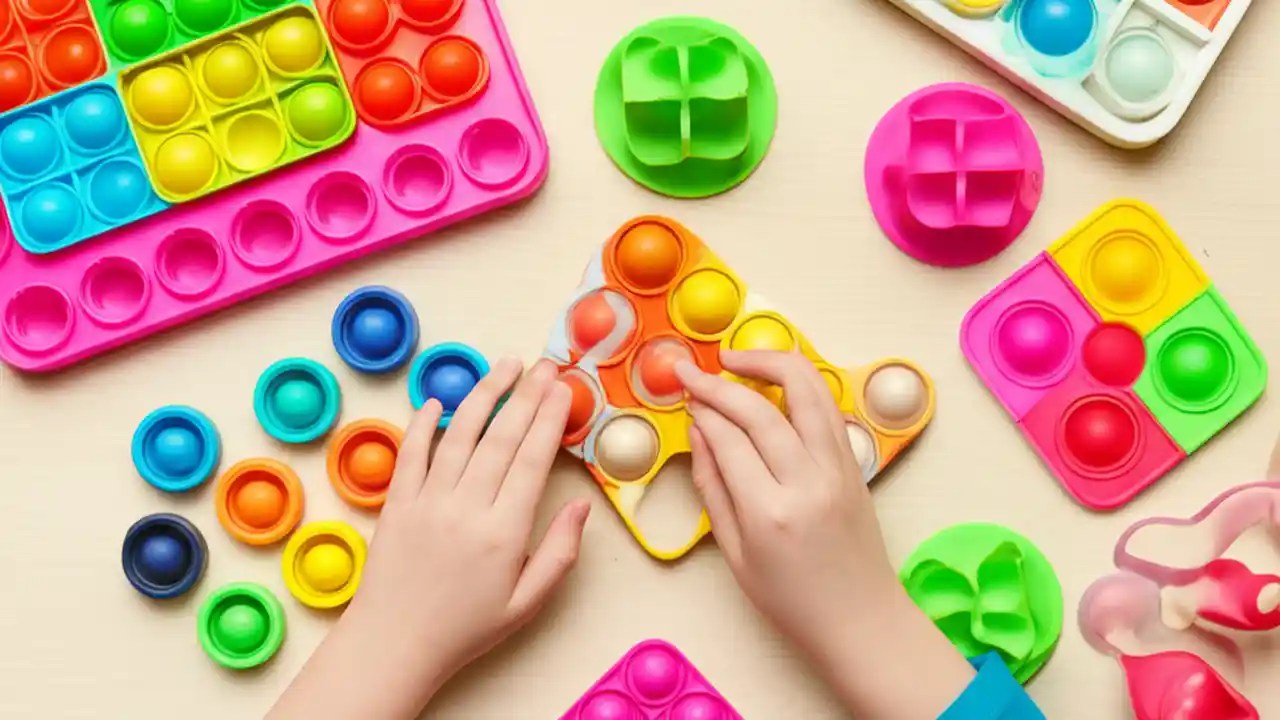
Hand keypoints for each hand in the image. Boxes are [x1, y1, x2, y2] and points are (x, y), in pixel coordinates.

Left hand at [268, 358, 589, 719]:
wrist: (395, 645)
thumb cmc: (466, 628)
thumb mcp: (527, 603)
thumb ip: (560, 553)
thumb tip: (581, 506)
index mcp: (503, 532)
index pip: (531, 460)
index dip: (548, 419)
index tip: (562, 390)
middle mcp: (465, 508)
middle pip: (500, 438)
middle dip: (526, 395)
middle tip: (545, 366)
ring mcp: (427, 501)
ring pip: (459, 434)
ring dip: (483, 394)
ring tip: (505, 366)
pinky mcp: (397, 503)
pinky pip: (411, 453)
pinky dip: (423, 423)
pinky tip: (438, 400)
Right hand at [675, 350, 971, 718]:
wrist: (861, 620)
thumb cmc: (791, 600)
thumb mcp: (734, 554)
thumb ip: (713, 487)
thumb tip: (698, 430)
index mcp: (770, 513)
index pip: (729, 439)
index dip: (703, 409)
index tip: (684, 394)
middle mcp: (807, 483)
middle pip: (761, 410)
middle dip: (721, 382)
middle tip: (692, 370)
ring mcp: (838, 469)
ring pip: (807, 392)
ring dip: (770, 363)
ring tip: (736, 358)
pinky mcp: (854, 464)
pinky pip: (827, 408)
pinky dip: (801, 383)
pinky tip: (776, 378)